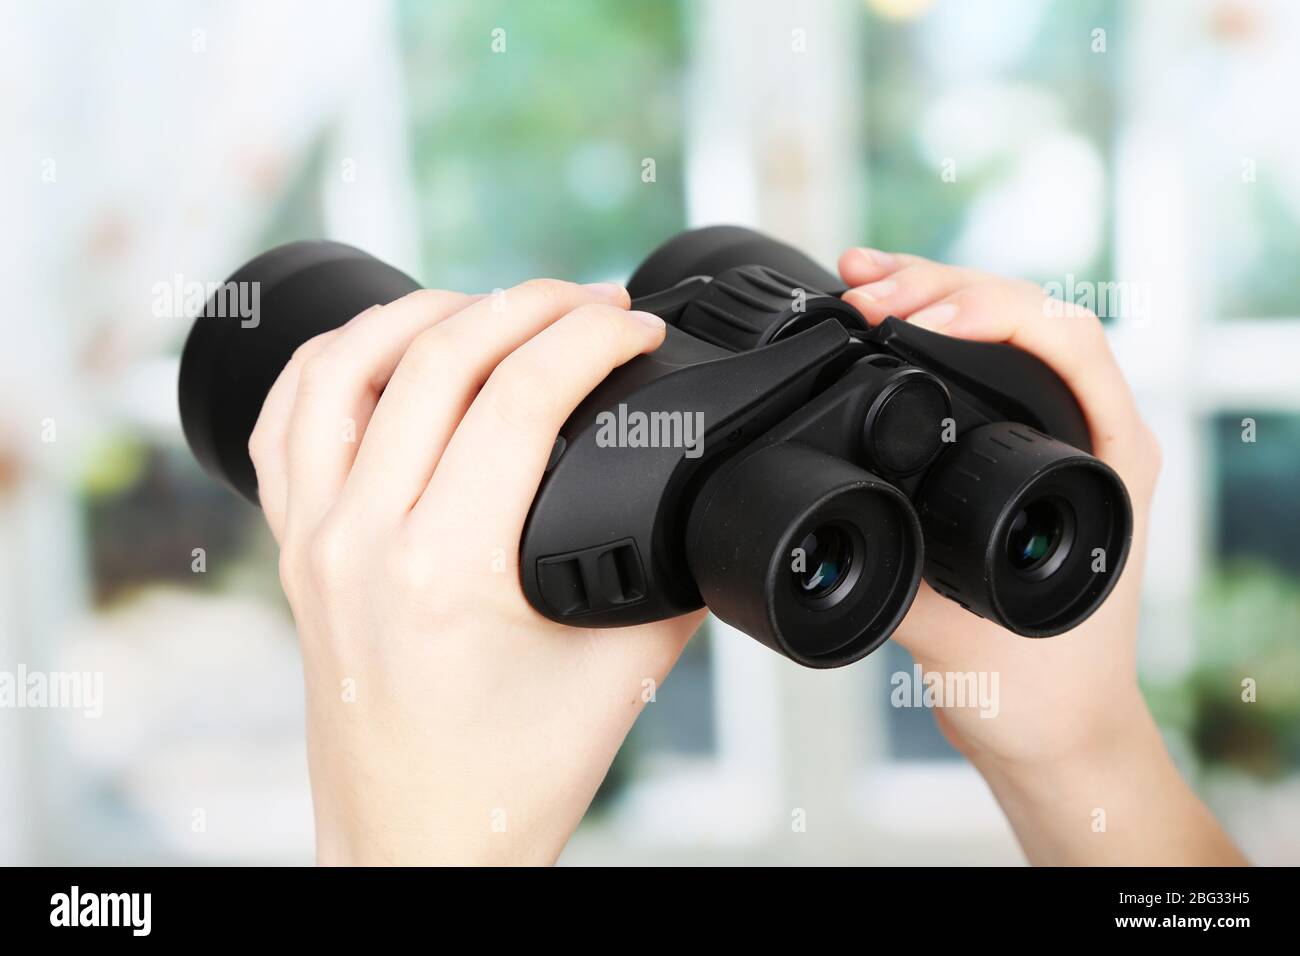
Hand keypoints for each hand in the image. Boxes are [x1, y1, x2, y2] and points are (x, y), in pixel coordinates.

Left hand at [249, 279, 704, 864]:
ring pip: (345, 363)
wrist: (419, 844)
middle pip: (438, 354)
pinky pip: (290, 416)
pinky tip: (389, 350)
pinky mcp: (294, 546)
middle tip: (591, 303)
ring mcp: (313, 537)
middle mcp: (362, 538)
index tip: (638, 330)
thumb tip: (699, 500)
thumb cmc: (507, 780)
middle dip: (530, 303)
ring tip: (495, 308)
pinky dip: (340, 359)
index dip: (594, 338)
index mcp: (447, 568)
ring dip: (426, 311)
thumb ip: (671, 577)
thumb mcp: (621, 674)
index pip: (522, 396)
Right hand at [839, 248, 1243, 864]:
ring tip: (859, 277)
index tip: (914, 314)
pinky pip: (979, 365)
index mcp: (1112, 460)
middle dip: (940, 285)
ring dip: (931, 293)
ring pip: (1002, 330)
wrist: (1048, 730)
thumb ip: (897, 568)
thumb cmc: (1036, 689)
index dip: (988, 310)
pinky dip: (928, 332)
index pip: (1067, 343)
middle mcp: (1092, 433)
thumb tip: (825, 507)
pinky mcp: (1016, 449)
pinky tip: (879, 319)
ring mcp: (1055, 437)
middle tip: (863, 282)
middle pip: (1028, 318)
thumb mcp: (956, 629)